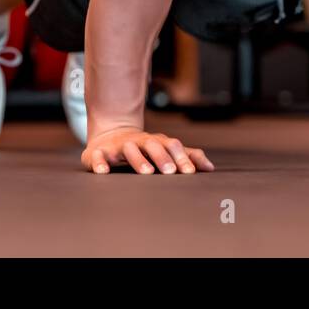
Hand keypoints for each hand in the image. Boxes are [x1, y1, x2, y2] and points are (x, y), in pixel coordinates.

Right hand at [82, 127, 215, 174]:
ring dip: (138, 160)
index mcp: (157, 142)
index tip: (190, 172)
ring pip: (129, 149)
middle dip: (162, 157)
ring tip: (147, 173)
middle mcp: (139, 141)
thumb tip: (210, 168)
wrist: (110, 135)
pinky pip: (98, 156)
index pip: (172, 146)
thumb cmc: (144, 147)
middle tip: (171, 171)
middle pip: (152, 144)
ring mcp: (119, 146)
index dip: (181, 157)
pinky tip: (103, 172)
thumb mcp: (165, 150)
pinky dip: (100, 162)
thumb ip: (187, 157)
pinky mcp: (99, 152)